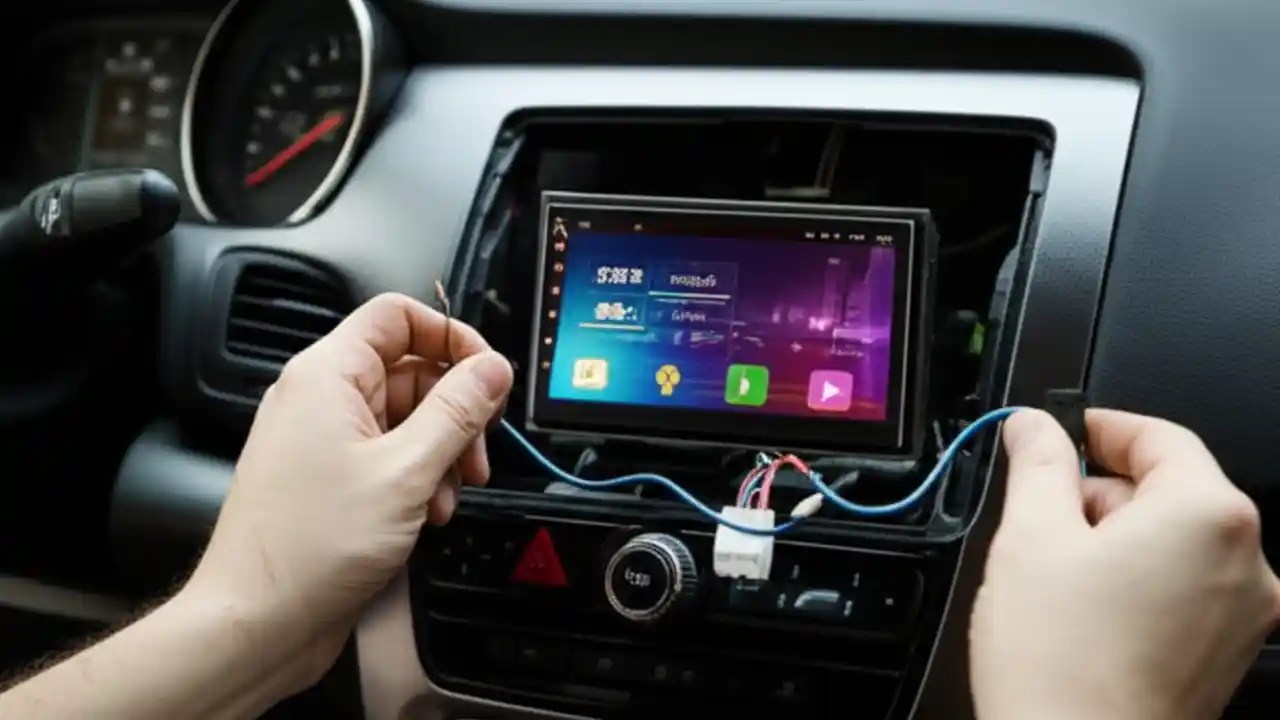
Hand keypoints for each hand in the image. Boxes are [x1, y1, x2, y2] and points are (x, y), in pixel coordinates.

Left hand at [184, 293, 512, 691]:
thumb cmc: (308, 547)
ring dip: (441, 455)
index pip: (398, 317)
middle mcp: (322, 399)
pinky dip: (419, 481)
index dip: (450, 336)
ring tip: (445, 497)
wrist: (257, 622)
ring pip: (408, 420)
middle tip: (475, 453)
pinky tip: (426, 515)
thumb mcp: (406, 470)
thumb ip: (457, 411)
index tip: (487, 375)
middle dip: (455, 413)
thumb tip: (492, 368)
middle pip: (412, 372)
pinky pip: (391, 458)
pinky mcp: (333, 480)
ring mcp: (325, 441)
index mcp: (328, 375)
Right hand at [971, 409, 1279, 719]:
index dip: (1100, 427)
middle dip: (1100, 492)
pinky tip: (1081, 610)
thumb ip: (1037, 463)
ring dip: (1114, 539)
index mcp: (1207, 516)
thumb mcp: (1029, 536)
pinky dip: (1134, 582)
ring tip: (1054, 576)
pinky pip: (1181, 588)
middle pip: (1170, 490)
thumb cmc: (1061, 665)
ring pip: (1173, 541)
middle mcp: (1245, 562)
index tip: (1058, 431)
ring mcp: (1241, 614)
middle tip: (1037, 514)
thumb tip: (1034, 426)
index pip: (1160, 437)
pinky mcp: (1223, 653)